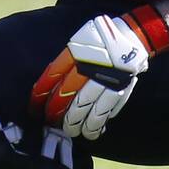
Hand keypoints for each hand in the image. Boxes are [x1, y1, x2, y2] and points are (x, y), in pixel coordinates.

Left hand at [29, 5, 168, 139]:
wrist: (132, 36)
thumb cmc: (100, 40)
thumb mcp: (79, 42)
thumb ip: (66, 61)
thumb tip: (48, 84)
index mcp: (76, 52)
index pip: (53, 75)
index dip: (42, 92)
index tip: (35, 105)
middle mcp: (89, 66)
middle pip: (66, 94)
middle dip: (55, 111)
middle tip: (50, 121)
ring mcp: (105, 79)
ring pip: (84, 107)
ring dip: (74, 122)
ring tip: (69, 130)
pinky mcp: (119, 89)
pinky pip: (104, 111)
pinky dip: (95, 124)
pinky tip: (89, 132)